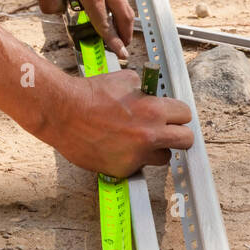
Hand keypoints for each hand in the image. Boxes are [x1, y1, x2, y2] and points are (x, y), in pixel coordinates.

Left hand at [28, 0, 133, 59]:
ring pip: (123, 0)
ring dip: (123, 18)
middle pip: (123, 12)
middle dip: (125, 32)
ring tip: (119, 31)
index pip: (103, 19)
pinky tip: (110, 8)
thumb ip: (49, 3)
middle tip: (124, 46)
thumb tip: (58, 11)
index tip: (119, 52)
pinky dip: (118, 3)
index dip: (111, 39)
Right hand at [51, 69, 193, 177]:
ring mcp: (136, 155)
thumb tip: (154, 95)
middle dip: (179, 133)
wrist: (63, 112)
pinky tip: (118, 146)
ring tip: (139, 139)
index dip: (178, 112)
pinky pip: (138, 166)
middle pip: (186, 140)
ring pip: (163, 157)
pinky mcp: (122, 169)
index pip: (185, 115)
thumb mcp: (125, 80)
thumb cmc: (91, 94)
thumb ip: (146, 90)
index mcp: (153, 110)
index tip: (173, 114)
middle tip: (168, 130)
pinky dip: (131, 158)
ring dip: (156, 148)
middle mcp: (149, 135)